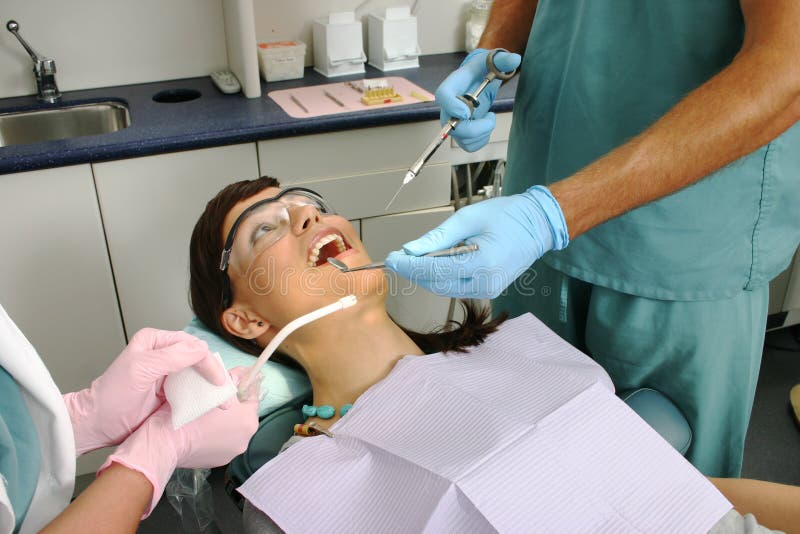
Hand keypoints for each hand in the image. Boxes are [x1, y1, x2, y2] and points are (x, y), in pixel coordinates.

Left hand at [63, 328, 226, 455]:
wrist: (98, 425)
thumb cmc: (112, 397)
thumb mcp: (141, 370)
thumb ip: (171, 357)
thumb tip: (202, 349)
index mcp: (155, 341)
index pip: (191, 345)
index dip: (207, 362)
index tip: (216, 381)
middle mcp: (163, 353)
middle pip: (198, 358)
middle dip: (213, 374)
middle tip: (225, 392)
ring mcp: (167, 373)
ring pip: (198, 374)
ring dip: (211, 387)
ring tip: (222, 401)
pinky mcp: (170, 391)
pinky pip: (192, 390)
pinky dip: (203, 397)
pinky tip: (210, 404)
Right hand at [98, 367, 259, 516]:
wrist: (166, 441)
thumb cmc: (190, 412)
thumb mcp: (213, 387)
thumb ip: (232, 379)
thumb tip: (243, 373)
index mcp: (248, 420)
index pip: (253, 397)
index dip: (243, 387)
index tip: (235, 381)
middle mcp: (245, 439)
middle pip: (243, 414)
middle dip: (234, 404)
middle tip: (217, 395)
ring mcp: (232, 453)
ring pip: (233, 429)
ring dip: (225, 420)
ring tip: (208, 412)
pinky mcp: (219, 461)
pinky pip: (221, 442)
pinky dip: (215, 435)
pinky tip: (202, 428)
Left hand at [385, 186, 568, 298]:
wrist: (538, 224)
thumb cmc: (509, 216)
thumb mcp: (468, 218)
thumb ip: (438, 236)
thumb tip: (411, 250)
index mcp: (483, 264)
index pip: (434, 271)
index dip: (409, 266)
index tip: (391, 259)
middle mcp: (486, 283)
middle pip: (437, 284)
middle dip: (414, 272)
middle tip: (397, 258)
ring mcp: (489, 289)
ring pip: (445, 288)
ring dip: (427, 275)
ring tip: (414, 259)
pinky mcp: (489, 289)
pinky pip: (457, 286)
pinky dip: (442, 276)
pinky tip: (434, 263)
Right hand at [436, 48, 520, 151]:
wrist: (479, 80)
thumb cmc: (482, 69)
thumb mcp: (492, 60)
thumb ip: (503, 60)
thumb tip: (515, 59)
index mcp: (452, 85)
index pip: (443, 96)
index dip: (453, 106)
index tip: (468, 111)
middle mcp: (447, 107)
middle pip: (452, 127)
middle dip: (477, 128)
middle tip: (491, 116)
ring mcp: (452, 122)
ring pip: (463, 140)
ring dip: (482, 133)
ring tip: (489, 117)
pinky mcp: (460, 134)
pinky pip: (469, 145)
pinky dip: (482, 139)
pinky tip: (485, 125)